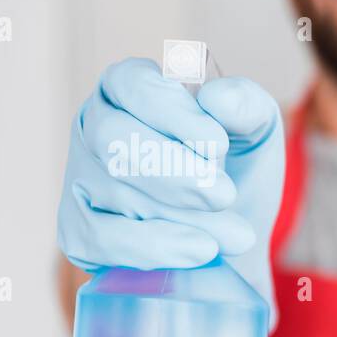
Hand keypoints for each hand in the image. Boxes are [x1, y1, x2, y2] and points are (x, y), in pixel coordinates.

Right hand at [57, 57, 284, 324]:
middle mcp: (96, 126)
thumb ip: (246, 105)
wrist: (234, 234)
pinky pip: (99, 239)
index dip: (172, 114)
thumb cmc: (240, 169)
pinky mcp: (79, 229)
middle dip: (174, 172)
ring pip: (113, 193)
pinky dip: (153, 248)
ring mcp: (81, 178)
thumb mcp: (258, 130)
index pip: (133, 85)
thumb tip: (216, 98)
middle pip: (113, 140)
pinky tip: (200, 250)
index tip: (217, 145)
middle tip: (225, 196)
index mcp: (131, 87)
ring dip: (180, 216)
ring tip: (236, 234)